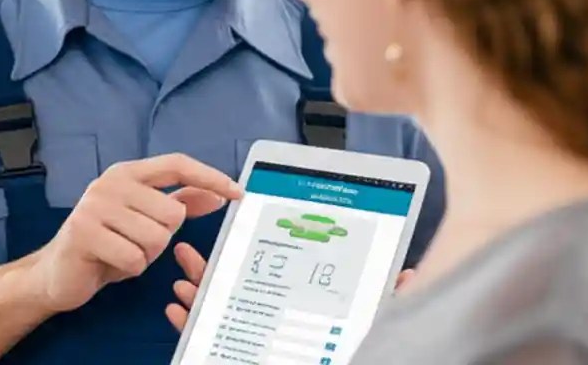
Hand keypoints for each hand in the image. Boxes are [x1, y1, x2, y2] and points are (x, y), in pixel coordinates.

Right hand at [22, 154, 240, 315]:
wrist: (58, 272)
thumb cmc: (107, 243)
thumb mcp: (145, 219)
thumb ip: (180, 203)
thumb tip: (219, 195)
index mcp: (127, 172)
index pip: (177, 164)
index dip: (210, 177)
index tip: (239, 192)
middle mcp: (110, 183)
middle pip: (171, 212)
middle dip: (163, 237)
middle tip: (137, 241)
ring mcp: (94, 206)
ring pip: (155, 238)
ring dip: (146, 256)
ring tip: (123, 252)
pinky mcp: (84, 233)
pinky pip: (134, 258)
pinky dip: (131, 268)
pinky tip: (112, 263)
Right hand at [165, 252, 416, 332]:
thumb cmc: (342, 348)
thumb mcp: (363, 322)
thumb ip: (383, 300)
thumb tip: (410, 276)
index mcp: (292, 307)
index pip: (265, 277)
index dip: (243, 257)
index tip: (225, 235)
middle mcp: (266, 321)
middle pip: (230, 289)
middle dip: (205, 269)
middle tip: (185, 249)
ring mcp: (248, 341)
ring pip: (211, 312)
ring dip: (193, 294)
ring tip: (180, 281)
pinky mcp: (233, 353)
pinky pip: (202, 341)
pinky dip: (187, 326)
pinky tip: (178, 311)